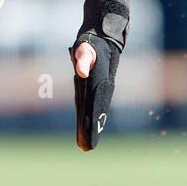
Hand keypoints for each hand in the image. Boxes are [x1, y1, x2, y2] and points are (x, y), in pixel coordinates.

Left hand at [70, 34, 117, 151]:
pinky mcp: (98, 86)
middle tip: (85, 148)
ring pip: (96, 111)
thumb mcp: (85, 48)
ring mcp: (101, 88)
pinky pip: (95, 106)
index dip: (90, 124)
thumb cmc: (92, 43)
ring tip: (85, 145)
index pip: (94, 108)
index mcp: (98, 82)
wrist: (105, 37)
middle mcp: (102, 88)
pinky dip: (92, 118)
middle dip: (91, 131)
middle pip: (96, 113)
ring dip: (91, 127)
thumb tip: (81, 72)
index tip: (87, 137)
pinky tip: (88, 128)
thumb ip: (83, 59)